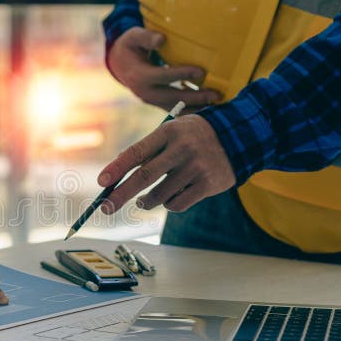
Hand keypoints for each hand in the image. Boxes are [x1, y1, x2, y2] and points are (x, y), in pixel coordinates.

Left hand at [97, 115, 235, 212]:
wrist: (239, 136)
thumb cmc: (193, 136)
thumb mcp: (172, 132)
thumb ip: (148, 149)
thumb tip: (116, 172)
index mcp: (169, 132)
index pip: (137, 152)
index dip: (117, 168)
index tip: (101, 182)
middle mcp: (182, 149)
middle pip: (144, 177)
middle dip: (120, 195)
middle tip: (105, 208)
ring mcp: (196, 168)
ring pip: (160, 195)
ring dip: (145, 202)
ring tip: (142, 201)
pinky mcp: (208, 184)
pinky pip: (177, 204)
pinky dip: (168, 205)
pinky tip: (169, 198)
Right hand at [107, 27, 220, 108]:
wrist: (118, 65)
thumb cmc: (130, 47)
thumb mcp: (133, 37)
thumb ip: (146, 37)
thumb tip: (161, 39)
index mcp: (139, 76)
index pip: (163, 77)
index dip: (182, 75)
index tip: (201, 72)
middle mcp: (145, 92)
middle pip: (173, 98)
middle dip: (195, 97)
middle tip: (216, 95)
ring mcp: (151, 101)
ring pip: (176, 107)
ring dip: (196, 107)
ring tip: (217, 102)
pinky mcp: (157, 104)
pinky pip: (176, 109)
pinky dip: (191, 109)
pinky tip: (208, 105)